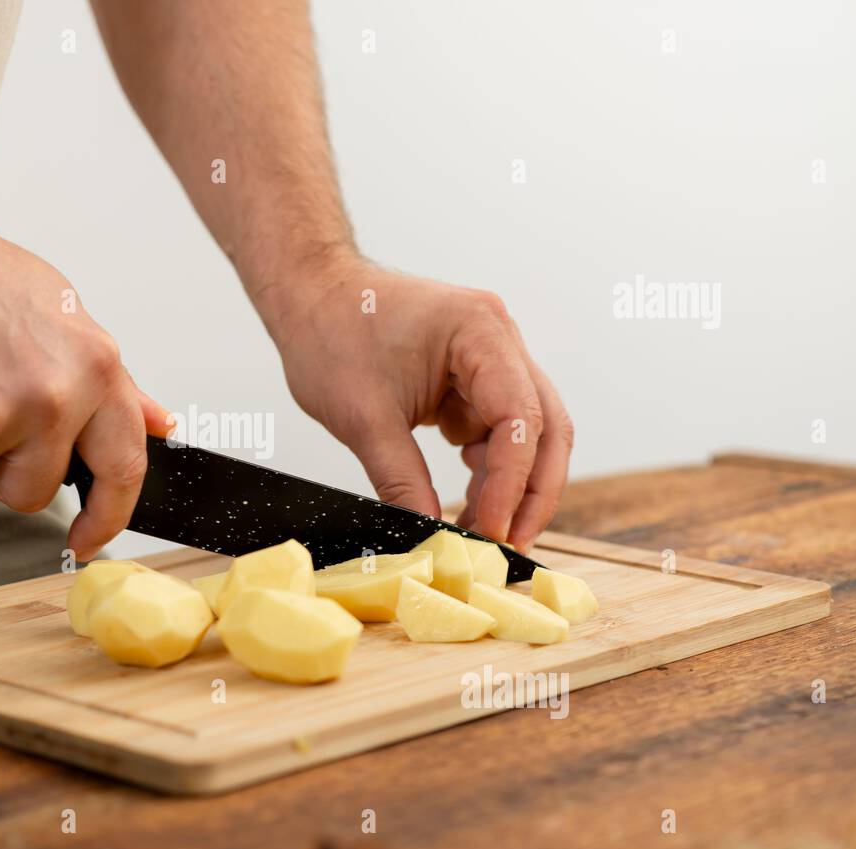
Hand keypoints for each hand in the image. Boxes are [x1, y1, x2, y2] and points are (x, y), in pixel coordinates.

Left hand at [258, 255, 572, 551]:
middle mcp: (499, 339)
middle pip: (544, 426)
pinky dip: (487, 471)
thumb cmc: (330, 334)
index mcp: (480, 331)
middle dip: (530, 493)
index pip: (520, 418)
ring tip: (478, 533)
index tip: (491, 532)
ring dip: (509, 486)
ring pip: (527, 433)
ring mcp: (491, 358)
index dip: (511, 484)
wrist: (311, 294)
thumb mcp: (362, 418)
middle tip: (508, 547)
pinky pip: (497, 431)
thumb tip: (428, 535)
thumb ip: (400, 480)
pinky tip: (468, 504)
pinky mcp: (473, 378)